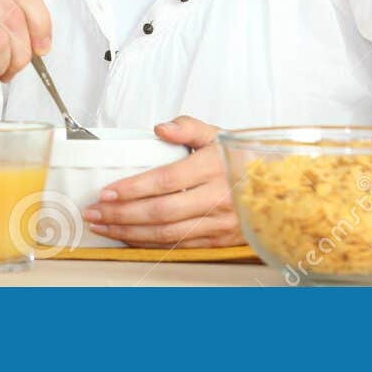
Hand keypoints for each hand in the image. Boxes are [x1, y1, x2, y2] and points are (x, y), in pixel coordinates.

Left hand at [82, 116, 244, 247]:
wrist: (278, 189)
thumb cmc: (240, 159)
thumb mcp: (217, 134)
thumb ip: (187, 126)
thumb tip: (161, 128)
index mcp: (213, 168)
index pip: (164, 180)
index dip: (132, 189)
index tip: (106, 191)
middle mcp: (216, 199)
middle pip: (160, 212)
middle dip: (121, 214)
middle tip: (94, 212)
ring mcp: (219, 224)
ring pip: (166, 234)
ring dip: (129, 232)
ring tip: (103, 226)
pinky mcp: (219, 241)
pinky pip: (178, 246)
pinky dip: (149, 243)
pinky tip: (129, 236)